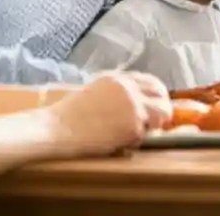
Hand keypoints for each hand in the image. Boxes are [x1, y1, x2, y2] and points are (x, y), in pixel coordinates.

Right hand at [45, 72, 170, 158]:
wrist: (57, 128)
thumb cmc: (68, 115)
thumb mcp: (95, 92)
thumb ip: (116, 93)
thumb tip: (137, 103)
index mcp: (118, 78)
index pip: (150, 80)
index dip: (156, 94)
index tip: (155, 105)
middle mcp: (129, 88)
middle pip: (162, 93)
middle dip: (162, 108)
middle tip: (155, 122)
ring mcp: (133, 105)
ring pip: (162, 113)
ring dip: (153, 124)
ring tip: (136, 134)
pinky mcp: (133, 125)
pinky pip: (144, 134)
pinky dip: (135, 141)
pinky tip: (117, 143)